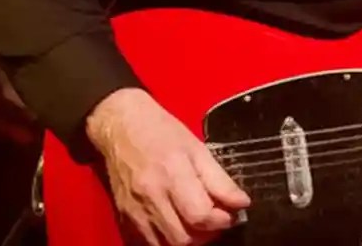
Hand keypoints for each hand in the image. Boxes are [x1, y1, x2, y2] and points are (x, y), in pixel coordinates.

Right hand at [86, 88, 250, 245]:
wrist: (120, 127)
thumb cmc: (162, 133)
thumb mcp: (198, 149)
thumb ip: (220, 180)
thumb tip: (241, 203)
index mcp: (173, 175)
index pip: (199, 215)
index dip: (221, 220)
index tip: (232, 214)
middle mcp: (151, 197)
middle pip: (183, 238)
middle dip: (206, 235)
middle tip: (216, 220)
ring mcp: (135, 211)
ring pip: (166, 245)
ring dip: (188, 240)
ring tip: (198, 224)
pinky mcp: (125, 218)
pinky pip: (149, 242)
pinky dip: (168, 240)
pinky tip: (178, 224)